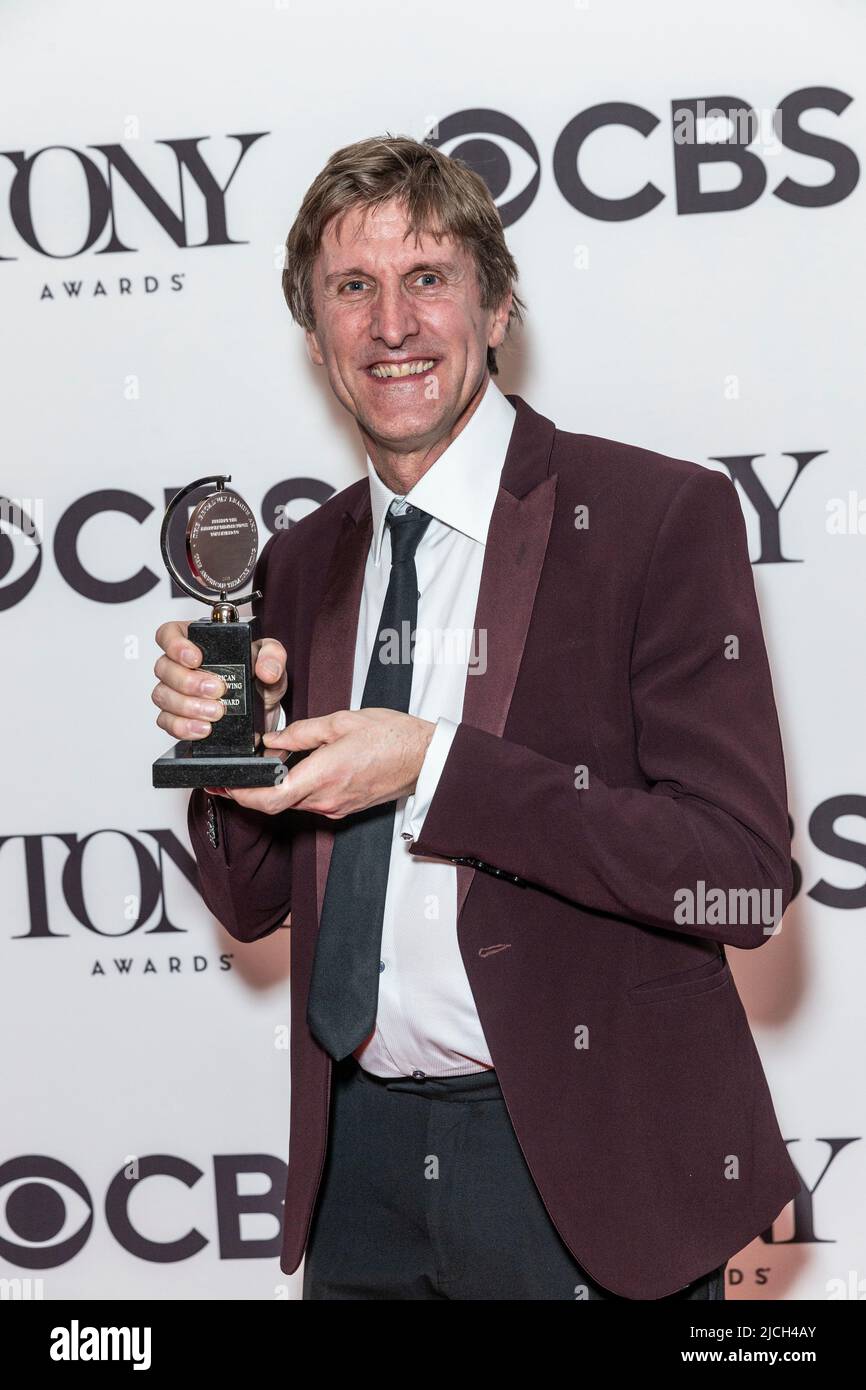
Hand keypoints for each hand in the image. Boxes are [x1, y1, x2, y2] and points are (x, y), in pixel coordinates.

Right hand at [152, 619, 287, 742]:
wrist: (262, 711)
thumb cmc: (258, 678)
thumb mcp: (271, 659)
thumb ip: (272, 656)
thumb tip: (266, 670)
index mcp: (197, 641)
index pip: (169, 633)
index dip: (175, 644)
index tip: (195, 658)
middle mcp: (180, 665)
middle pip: (164, 667)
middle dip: (189, 681)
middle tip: (216, 690)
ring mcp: (175, 691)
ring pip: (163, 695)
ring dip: (188, 706)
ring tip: (215, 713)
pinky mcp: (177, 716)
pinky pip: (167, 721)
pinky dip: (183, 726)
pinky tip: (203, 728)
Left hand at [207, 708, 435, 816]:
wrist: (426, 758)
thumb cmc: (392, 737)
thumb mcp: (341, 722)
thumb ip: (301, 732)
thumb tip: (271, 740)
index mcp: (324, 775)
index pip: (271, 799)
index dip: (241, 796)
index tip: (224, 786)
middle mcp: (327, 799)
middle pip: (276, 804)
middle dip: (250, 791)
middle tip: (229, 778)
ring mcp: (336, 807)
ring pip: (292, 803)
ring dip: (273, 789)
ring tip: (262, 767)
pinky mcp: (344, 808)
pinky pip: (310, 802)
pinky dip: (294, 789)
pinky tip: (291, 771)